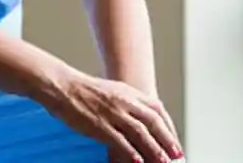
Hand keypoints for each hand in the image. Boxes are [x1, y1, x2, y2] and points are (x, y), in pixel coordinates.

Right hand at [42, 70, 182, 161]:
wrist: (65, 86)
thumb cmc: (87, 91)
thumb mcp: (115, 91)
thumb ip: (130, 103)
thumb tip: (143, 118)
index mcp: (130, 93)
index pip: (157, 110)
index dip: (169, 126)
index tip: (175, 140)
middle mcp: (126, 102)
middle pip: (153, 122)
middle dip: (167, 139)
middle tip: (177, 154)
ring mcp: (113, 113)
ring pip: (140, 132)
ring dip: (154, 148)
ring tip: (163, 161)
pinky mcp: (100, 124)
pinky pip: (119, 140)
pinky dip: (131, 152)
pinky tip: (138, 162)